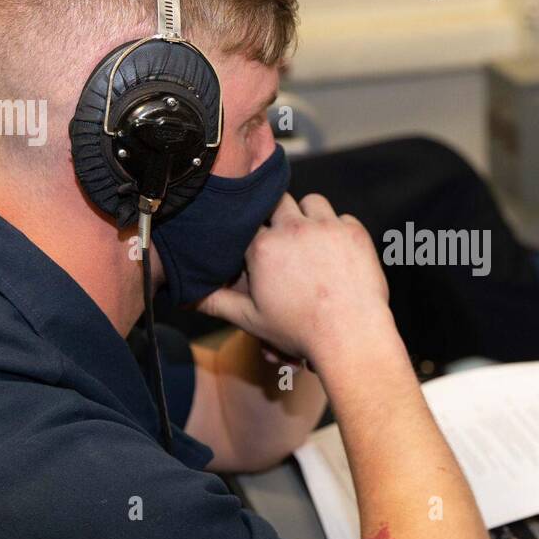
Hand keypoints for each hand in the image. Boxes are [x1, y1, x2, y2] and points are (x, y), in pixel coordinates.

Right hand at [195, 193, 395, 369]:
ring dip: (308, 215)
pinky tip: (336, 253)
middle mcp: (294, 229)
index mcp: (264, 247)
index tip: (260, 243)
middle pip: (277, 201)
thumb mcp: (251, 319)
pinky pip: (342, 217)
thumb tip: (184, 299)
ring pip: (312, 201)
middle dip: (278, 215)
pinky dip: (338, 230)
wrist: (350, 337)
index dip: (253, 231)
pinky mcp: (354, 232)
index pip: (249, 223)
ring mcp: (327, 227)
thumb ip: (217, 303)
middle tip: (285, 237)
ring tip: (310, 239)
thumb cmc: (300, 331)